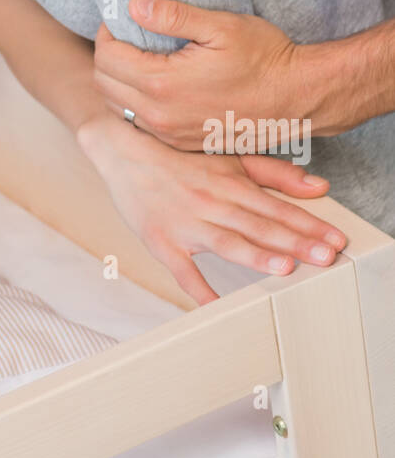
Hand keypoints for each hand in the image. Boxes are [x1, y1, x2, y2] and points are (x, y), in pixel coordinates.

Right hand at [76, 114, 344, 303]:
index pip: (276, 207)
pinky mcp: (161, 242)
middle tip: (326, 257)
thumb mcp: (228, 156)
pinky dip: (199, 289)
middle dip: (295, 241)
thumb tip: (319, 187)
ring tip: (285, 267)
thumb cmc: (179, 156)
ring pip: (226, 241)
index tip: (335, 240)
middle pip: (258, 225)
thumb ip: (275, 174)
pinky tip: (218, 306)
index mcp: (229, 182)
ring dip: (256, 255)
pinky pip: (183, 270)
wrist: (122, 150)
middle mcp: (210, 202)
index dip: (308, 224)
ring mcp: (185, 223)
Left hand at [93, 0, 306, 150]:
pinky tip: (153, 83)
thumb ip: (173, 15)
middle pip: (104, 84)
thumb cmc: (264, 58)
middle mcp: (161, 116)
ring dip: (117, 81)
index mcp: (163, 85)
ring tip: (136, 56)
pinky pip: (140, 124)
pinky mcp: (182, 143)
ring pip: (118, 107)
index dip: (107, 32)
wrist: (298, 98)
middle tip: (124, 34)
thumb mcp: (221, 27)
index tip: (120, 17)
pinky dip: (134, 103)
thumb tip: (133, 4)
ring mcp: (171, 135)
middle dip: (107, 55)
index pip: (107, 58)